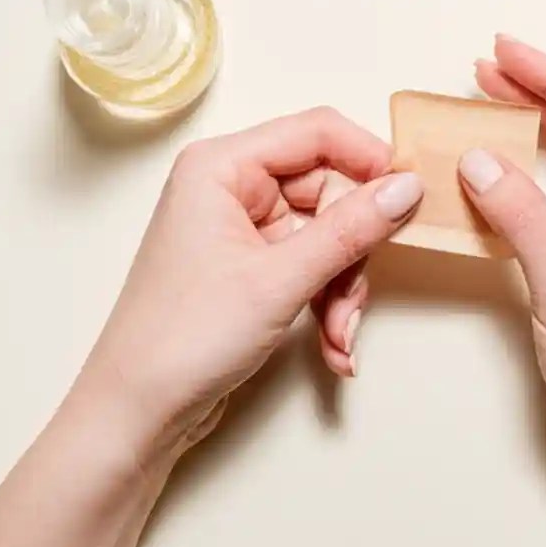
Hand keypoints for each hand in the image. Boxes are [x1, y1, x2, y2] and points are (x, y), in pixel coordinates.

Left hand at [78, 107, 423, 455]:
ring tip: (339, 336)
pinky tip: (334, 349)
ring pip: (327, 236)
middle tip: (353, 301)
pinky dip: (328, 305)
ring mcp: (241, 231)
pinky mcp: (250, 269)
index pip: (317, 133)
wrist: (137, 414)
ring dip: (342, 290)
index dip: (368, 160)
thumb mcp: (280, 280)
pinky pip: (311, 268)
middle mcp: (230, 189)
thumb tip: (406, 188)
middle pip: (328, 191)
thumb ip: (350, 229)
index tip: (408, 197)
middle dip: (352, 253)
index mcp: (221, 167)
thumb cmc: (182, 339)